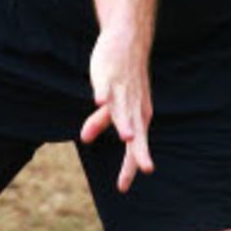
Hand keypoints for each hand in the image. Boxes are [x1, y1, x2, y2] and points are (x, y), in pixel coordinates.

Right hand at [79, 24, 153, 191]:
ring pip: (123, 109)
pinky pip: (107, 84)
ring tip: (128, 137)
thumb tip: (83, 138)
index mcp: (137, 117)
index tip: (122, 188)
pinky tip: (98, 100)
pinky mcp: (110, 74)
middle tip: (146, 168)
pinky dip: (104, 91)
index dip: (129, 166)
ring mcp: (123, 91)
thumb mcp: (113, 103)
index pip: (135, 147)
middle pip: (136, 131)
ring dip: (124, 122)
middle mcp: (133, 107)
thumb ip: (100, 121)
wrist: (128, 41)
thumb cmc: (122, 77)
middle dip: (140, 150)